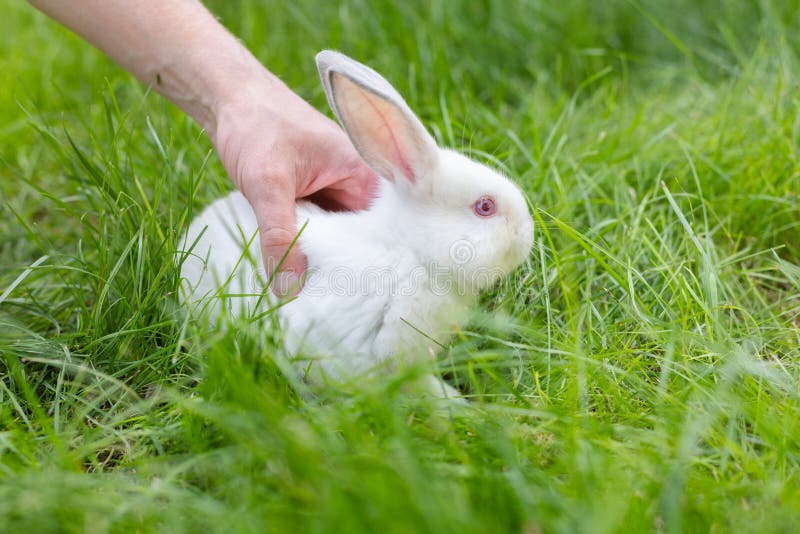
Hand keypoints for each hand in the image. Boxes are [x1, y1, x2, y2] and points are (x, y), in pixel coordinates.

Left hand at [211, 74, 377, 295]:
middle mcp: (359, 182)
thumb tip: (287, 291)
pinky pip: (320, 229)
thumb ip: (280, 237)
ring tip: (318, 293)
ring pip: (338, 237)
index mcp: (366, 172)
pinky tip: (298, 267)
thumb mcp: (267, 185)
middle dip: (345, 265)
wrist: (227, 98)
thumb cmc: (255, 127)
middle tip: (333, 302)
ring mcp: (337, 190)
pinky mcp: (317, 195)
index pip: (383, 229)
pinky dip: (308, 244)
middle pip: (362, 238)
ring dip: (323, 256)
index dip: (372, 263)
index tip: (359, 296)